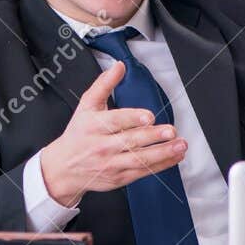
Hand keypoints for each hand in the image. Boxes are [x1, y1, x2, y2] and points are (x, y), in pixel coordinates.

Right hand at [38, 63, 187, 207]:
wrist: (64, 167)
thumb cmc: (78, 134)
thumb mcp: (86, 106)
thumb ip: (103, 84)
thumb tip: (119, 66)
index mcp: (94, 126)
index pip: (114, 121)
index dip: (132, 118)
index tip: (148, 116)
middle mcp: (102, 146)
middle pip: (130, 141)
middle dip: (152, 136)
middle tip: (170, 131)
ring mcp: (111, 164)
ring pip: (139, 159)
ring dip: (162, 153)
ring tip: (180, 145)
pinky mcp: (120, 177)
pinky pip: (143, 172)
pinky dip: (161, 165)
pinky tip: (175, 156)